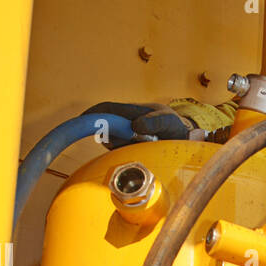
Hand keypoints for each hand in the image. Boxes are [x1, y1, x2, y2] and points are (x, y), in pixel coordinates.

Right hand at [82, 101, 196, 146]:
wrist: (183, 140)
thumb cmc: (175, 126)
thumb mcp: (169, 122)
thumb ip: (155, 121)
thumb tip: (135, 125)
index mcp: (132, 111)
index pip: (107, 109)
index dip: (93, 114)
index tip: (82, 121)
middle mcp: (126, 123)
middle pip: (107, 129)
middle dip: (113, 137)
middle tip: (132, 142)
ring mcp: (127, 136)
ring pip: (113, 143)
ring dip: (123, 148)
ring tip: (145, 146)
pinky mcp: (129, 148)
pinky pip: (120, 153)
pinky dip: (126, 155)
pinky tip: (142, 153)